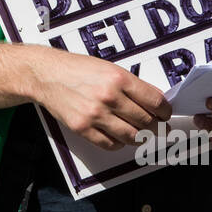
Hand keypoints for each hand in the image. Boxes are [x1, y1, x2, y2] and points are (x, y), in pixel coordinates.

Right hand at [29, 48, 170, 151]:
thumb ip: (131, 84)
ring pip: (132, 136)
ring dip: (139, 137)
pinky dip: (118, 143)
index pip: (155, 102)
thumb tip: (153, 99)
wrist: (46, 75)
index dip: (165, 111)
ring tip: (138, 132)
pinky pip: (110, 144)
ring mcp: (95, 114)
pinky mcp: (83, 128)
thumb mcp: (108, 68)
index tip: (165, 114)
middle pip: (146, 121)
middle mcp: (109, 97)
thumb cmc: (75, 68)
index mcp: (118, 78)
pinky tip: (117, 135)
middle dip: (154, 126)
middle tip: (155, 126)